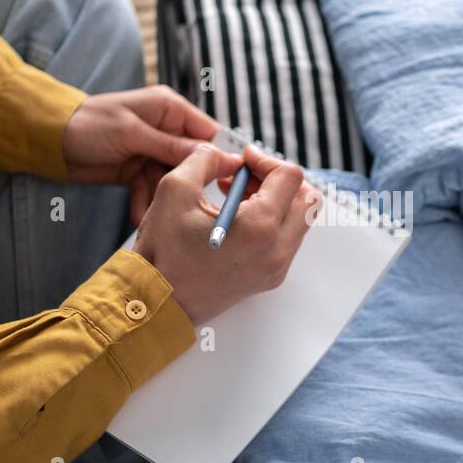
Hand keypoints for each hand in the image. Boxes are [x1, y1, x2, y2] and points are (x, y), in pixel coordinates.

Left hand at [62, 86, 219, 223]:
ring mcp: (150, 150)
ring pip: (170, 179)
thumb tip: (209, 153)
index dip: (214, 155)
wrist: (50, 141)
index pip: (205, 132)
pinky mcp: (136, 169)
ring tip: (155, 216)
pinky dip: (145, 202)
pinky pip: (150, 188)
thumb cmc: (88, 124)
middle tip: (182, 202)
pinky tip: (139, 215)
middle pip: (190, 160)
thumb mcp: (131, 133)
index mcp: (168, 109)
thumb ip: (169, 145)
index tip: (220, 179)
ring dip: (162, 197)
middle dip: (184, 182)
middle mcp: (164, 129)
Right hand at [134, 144, 316, 325]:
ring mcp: (275, 268)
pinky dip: (269, 222)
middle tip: (246, 178)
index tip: (244, 160)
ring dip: (275, 201)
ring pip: (299, 221)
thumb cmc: (162, 252)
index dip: (266, 160)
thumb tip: (229, 158)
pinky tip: (235, 219)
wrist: (156, 304)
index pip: (291, 177)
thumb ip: (206, 159)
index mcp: (261, 227)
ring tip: (234, 197)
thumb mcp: (175, 189)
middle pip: (307, 199)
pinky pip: (285, 241)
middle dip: (279, 180)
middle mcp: (277, 251)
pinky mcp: (268, 279)